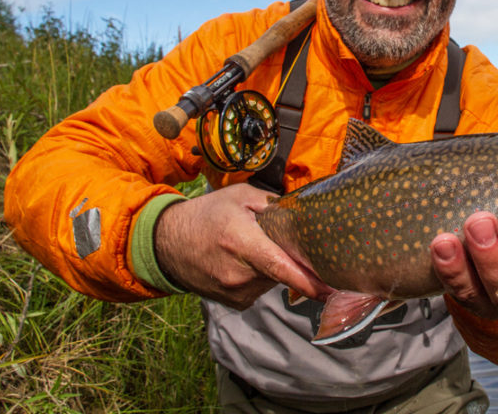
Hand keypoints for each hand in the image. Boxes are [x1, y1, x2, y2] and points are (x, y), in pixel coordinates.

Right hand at [154, 183, 330, 309]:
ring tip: (250, 248)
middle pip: (282, 271)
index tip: (331, 290)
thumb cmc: (205, 215)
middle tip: (275, 239)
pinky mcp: (234, 302)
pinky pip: (260, 289)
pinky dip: (259, 276)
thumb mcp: (240, 196)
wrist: (166, 243)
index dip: (309, 282)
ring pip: (272, 280)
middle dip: (289, 257)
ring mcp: (235, 292)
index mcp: (242, 243)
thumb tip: (303, 211)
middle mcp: (239, 273)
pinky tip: (242, 262)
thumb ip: (273, 204)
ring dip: (272, 266)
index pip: (281, 268)